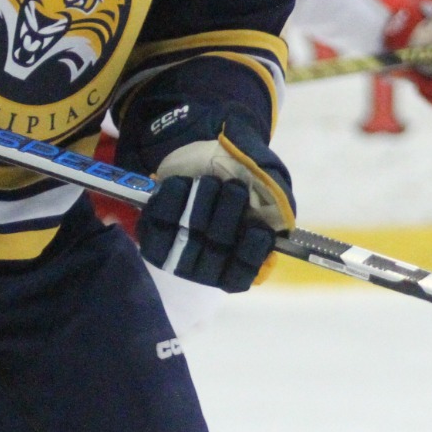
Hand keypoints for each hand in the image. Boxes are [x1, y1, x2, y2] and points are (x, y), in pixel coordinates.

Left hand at [133, 113, 295, 292]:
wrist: (212, 156)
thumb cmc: (249, 179)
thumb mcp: (273, 191)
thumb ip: (278, 209)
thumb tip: (273, 225)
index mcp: (238, 263)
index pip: (240, 275)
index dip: (249, 256)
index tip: (259, 229)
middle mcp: (207, 265)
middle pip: (213, 254)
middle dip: (226, 220)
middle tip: (235, 188)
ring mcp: (177, 252)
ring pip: (186, 238)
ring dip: (200, 206)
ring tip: (211, 182)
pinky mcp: (153, 234)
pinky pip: (158, 224)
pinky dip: (171, 201)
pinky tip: (182, 183)